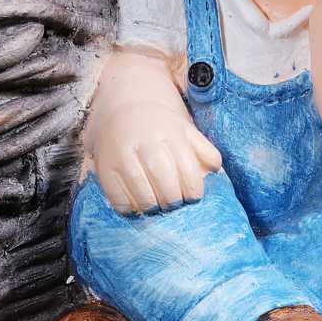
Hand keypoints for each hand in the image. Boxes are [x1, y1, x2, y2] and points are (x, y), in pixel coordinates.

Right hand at [87, 102, 222, 215]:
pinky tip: (138, 205)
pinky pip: (119, 199)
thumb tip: (217, 171)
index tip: (192, 197)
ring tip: (159, 206)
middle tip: (175, 204)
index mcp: (169, 132)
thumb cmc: (160, 127)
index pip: (187, 168)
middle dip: (174, 200)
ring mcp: (121, 155)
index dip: (193, 190)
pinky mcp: (104, 169)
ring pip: (142, 193)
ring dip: (154, 207)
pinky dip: (131, 209)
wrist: (121, 111)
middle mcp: (144, 142)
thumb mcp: (184, 130)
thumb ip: (204, 149)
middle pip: (164, 181)